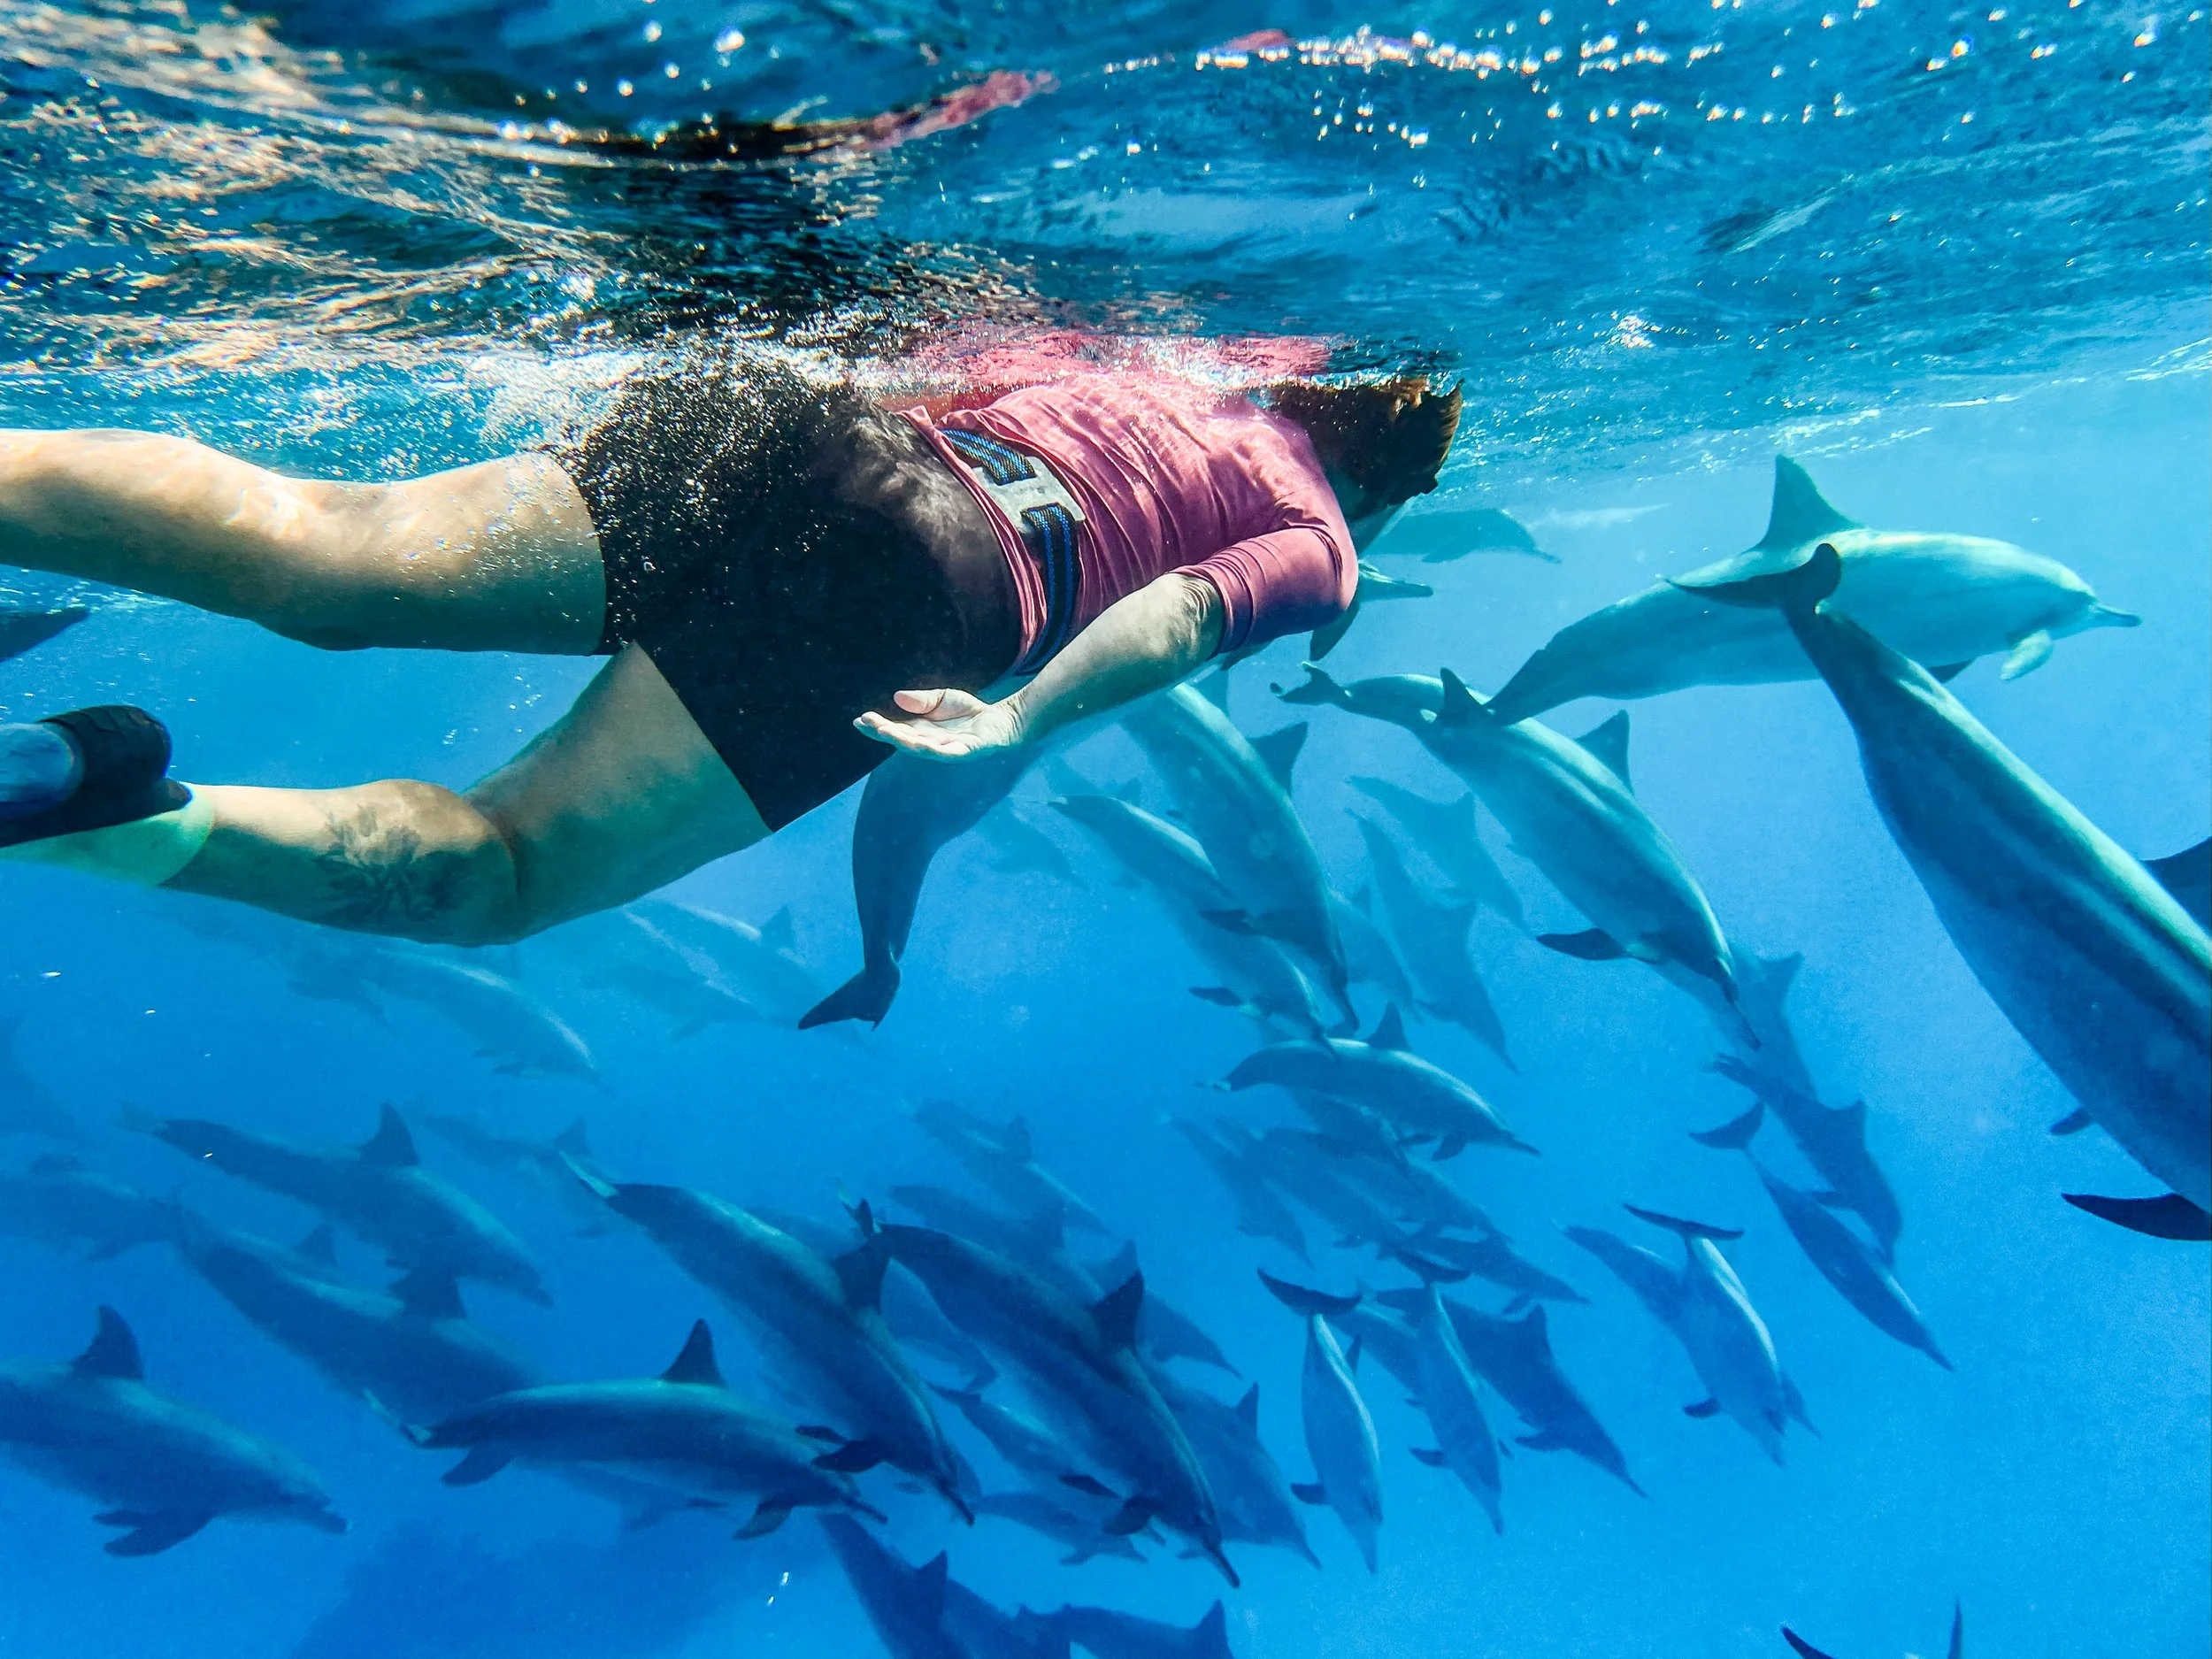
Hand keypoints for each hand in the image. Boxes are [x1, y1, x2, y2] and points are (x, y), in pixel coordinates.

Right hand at [854, 688, 1026, 761]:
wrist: (1001, 720)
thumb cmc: (970, 712)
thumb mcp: (941, 698)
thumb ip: (922, 700)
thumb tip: (897, 698)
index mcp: (922, 731)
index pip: (895, 729)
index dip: (877, 726)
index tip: (858, 719)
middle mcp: (931, 743)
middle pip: (903, 739)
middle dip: (883, 732)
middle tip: (866, 723)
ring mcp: (947, 750)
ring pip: (920, 748)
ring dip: (902, 741)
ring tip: (884, 731)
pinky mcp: (966, 751)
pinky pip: (947, 753)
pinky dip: (932, 749)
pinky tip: (919, 743)